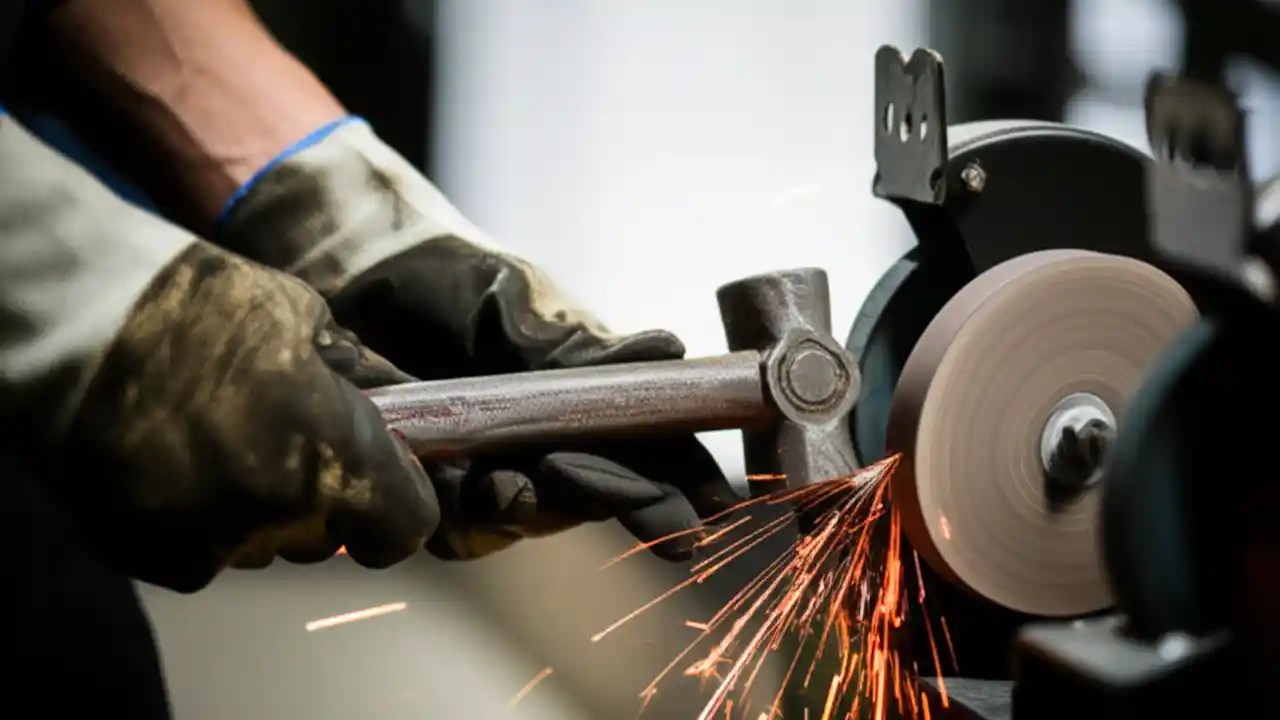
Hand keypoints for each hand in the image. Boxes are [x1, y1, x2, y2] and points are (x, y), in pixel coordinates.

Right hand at [46, 242, 439, 591]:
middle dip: (319, 497)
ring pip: (262, 547)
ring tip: (216, 439)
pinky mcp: (145, 556)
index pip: (403, 527)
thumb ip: (357, 373)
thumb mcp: (304, 316)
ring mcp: (208, 544)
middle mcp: (278, 516)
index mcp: (333, 458)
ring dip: (256, 510)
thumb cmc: (197, 306)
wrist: (69, 328)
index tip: (383, 477)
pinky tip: (169, 460)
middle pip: (327, 536)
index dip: (398, 503)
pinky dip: (195, 518)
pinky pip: (199, 551)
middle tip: (285, 438)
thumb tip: (393, 396)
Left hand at [217, 118, 740, 560]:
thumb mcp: (517, 304)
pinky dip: (450, 508)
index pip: (645, 457)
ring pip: (519, 521)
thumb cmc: (447, 276)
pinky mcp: (426, 485)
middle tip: (567, 474)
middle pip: (587, 500)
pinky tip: (445, 478)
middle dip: (593, 499)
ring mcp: (484, 467)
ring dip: (516, 507)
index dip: (673, 489)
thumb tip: (671, 351)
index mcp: (583, 400)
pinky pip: (450, 524)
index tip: (705, 511)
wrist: (352, 269)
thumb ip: (583, 350)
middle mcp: (542, 443)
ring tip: (501, 477)